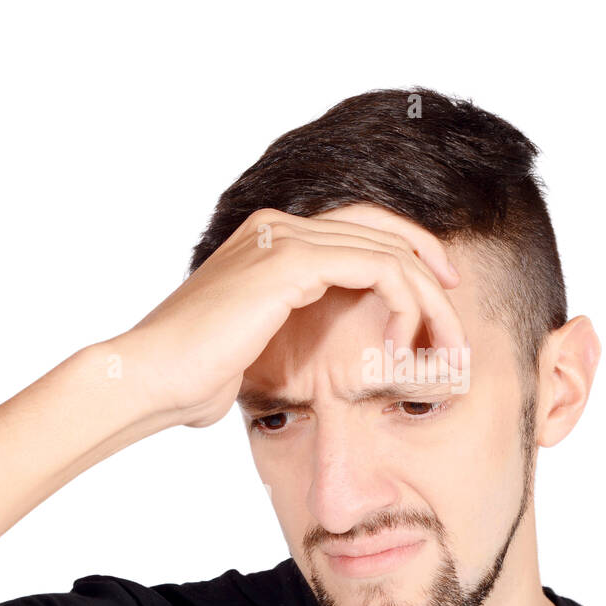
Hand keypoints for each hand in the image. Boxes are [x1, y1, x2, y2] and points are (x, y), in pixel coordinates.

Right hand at [112, 208, 466, 428]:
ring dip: (429, 298)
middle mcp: (278, 226)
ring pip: (389, 250)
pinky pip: (378, 267)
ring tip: (445, 346)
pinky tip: (405, 347)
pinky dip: (406, 304)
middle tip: (458, 320)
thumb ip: (287, 332)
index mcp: (269, 240)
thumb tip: (310, 364)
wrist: (148, 379)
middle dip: (431, 273)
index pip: (360, 230)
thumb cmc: (191, 378)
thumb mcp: (253, 348)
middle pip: (383, 232)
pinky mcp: (290, 260)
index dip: (408, 258)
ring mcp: (282, 236)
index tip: (438, 302)